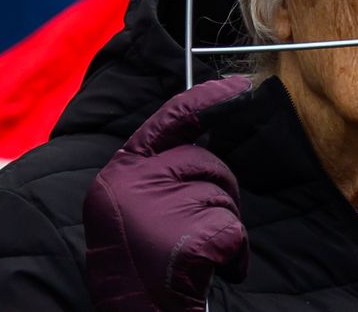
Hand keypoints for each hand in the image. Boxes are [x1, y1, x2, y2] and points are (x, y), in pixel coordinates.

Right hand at [85, 76, 253, 311]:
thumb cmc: (135, 266)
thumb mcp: (129, 208)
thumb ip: (156, 173)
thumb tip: (202, 143)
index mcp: (119, 173)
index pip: (171, 117)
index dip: (208, 99)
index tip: (239, 87)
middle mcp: (137, 184)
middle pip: (205, 162)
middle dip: (216, 191)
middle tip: (194, 230)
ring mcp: (164, 210)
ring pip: (223, 197)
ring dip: (222, 226)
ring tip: (192, 255)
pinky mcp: (194, 240)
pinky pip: (235, 232)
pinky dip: (236, 256)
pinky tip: (214, 271)